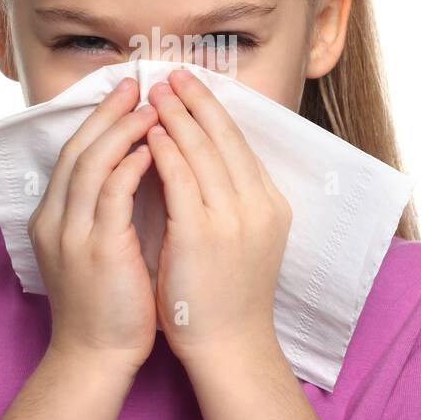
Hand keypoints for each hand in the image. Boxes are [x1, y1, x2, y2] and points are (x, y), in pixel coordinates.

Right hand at [29, 76, 160, 375]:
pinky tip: (154, 148)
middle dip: (109, 112)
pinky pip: (112, 193)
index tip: (126, 95)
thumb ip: (104, 211)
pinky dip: (131, 165)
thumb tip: (134, 169)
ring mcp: (72, 234)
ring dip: (123, 130)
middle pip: (78, 148)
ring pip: (92, 163)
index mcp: (53, 218)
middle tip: (137, 84)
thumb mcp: (96, 248)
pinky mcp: (97, 249)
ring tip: (153, 107)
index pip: (74, 153)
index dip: (99, 120)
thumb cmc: (108, 305)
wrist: (96, 357)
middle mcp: (55, 220)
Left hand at [145, 67, 292, 366]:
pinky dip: (166, 151)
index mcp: (270, 204)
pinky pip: (182, 180)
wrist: (229, 346)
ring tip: (154, 93)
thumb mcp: (243, 237)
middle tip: (171, 73)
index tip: (191, 84)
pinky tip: (150, 133)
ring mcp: (233, 220)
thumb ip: (231, 199)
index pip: (239, 142)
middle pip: (224, 137)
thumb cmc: (228, 295)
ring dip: (176, 116)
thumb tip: (207, 160)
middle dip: (194, 100)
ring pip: (203, 151)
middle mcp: (257, 205)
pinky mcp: (202, 235)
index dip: (213, 109)